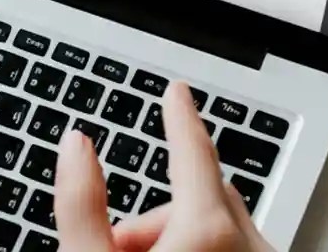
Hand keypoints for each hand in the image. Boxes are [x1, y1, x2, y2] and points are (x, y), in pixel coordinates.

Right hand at [54, 82, 272, 251]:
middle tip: (115, 244)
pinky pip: (239, 251)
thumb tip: (76, 147)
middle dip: (157, 215)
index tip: (178, 92)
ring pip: (222, 226)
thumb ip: (81, 204)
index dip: (179, 117)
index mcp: (208, 232)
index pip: (193, 151)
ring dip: (182, 236)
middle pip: (202, 196)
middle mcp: (251, 248)